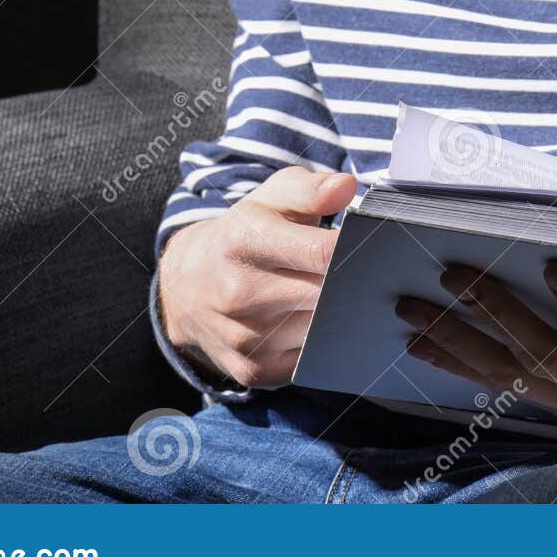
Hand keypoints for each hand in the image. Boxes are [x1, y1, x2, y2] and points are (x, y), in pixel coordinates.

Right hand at [158, 166, 356, 388]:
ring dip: (340, 316)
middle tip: (366, 273)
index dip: (354, 249)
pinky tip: (322, 325)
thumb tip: (346, 186)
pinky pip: (311, 361)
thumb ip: (309, 189)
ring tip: (343, 296)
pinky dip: (323, 344)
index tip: (371, 246)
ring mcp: (245, 337)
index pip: (321, 252)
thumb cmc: (242, 237)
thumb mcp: (268, 200)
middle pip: (326, 294)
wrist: (185, 288)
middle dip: (352, 283)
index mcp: (243, 242)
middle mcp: (239, 293)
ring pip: (323, 331)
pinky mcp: (253, 370)